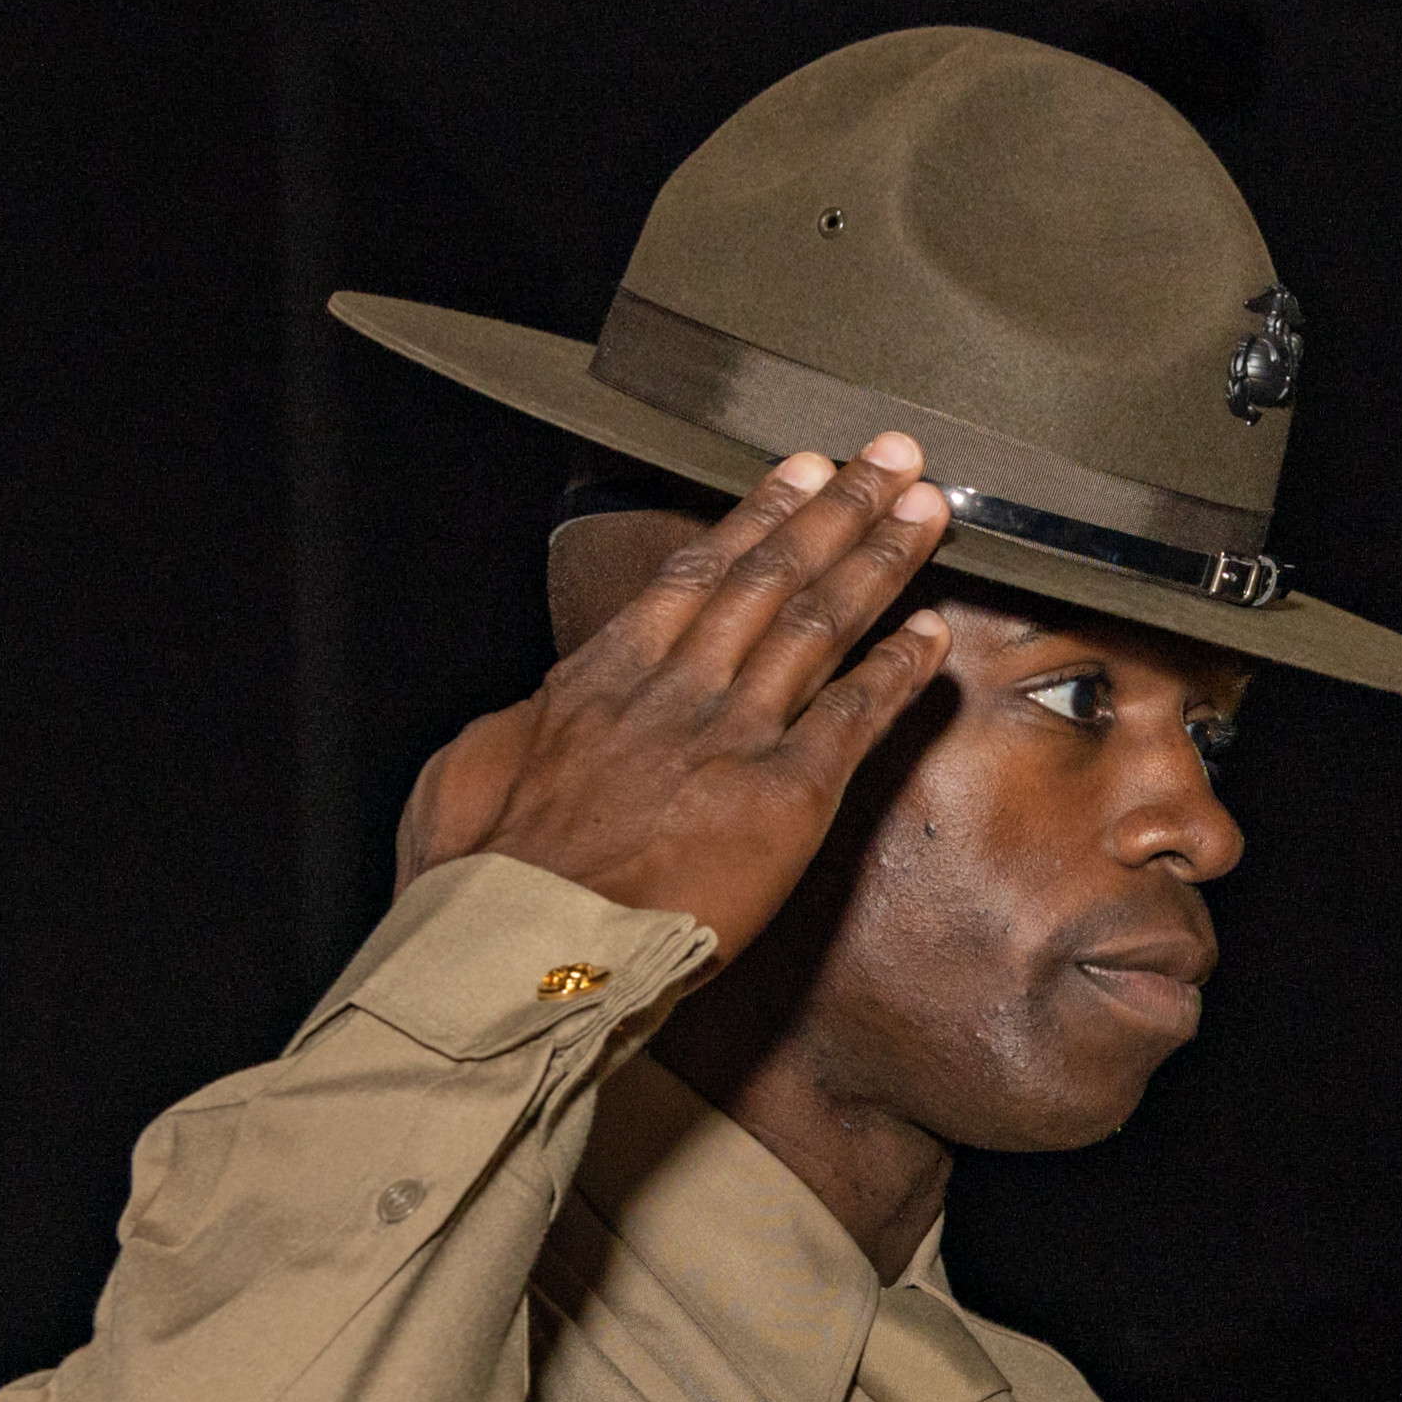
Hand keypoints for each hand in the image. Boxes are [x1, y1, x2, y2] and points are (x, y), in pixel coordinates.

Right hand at [393, 439, 956, 956]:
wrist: (519, 946)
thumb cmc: (480, 878)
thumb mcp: (468, 774)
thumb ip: (520, 731)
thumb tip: (535, 715)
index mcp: (601, 678)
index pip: (696, 575)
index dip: (759, 516)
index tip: (803, 470)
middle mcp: (676, 689)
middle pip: (772, 578)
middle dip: (839, 509)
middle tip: (893, 455)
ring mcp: (733, 737)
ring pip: (819, 626)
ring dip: (880, 561)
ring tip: (928, 509)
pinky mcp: (784, 798)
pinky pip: (852, 718)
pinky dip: (896, 672)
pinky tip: (932, 634)